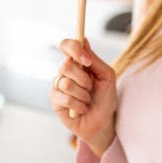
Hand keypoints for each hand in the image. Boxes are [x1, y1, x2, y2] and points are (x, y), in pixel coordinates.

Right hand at [50, 37, 117, 156]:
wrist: (103, 122)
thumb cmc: (105, 98)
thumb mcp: (107, 76)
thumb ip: (95, 60)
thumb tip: (84, 40)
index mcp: (77, 62)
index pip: (66, 45)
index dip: (74, 49)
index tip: (87, 61)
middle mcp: (65, 71)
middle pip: (65, 65)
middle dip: (84, 79)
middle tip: (91, 87)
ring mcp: (58, 85)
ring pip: (66, 84)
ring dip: (83, 94)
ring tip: (87, 100)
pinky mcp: (55, 100)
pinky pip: (65, 98)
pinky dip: (79, 105)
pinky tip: (81, 109)